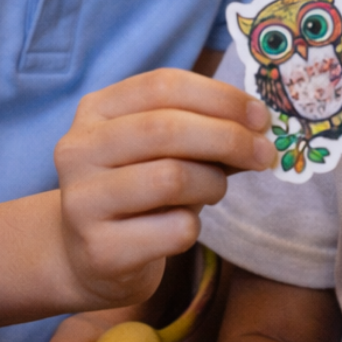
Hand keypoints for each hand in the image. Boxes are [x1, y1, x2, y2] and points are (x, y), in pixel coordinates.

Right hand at [53, 69, 271, 310]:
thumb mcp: (162, 150)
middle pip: (165, 128)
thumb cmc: (139, 191)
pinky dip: (194, 226)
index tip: (259, 116)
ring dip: (213, 184)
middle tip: (263, 154)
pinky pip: (174, 230)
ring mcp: (82, 201)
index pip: (162, 85)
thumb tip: (259, 126)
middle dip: (228, 138)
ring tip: (215, 190)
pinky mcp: (101, 250)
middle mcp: (78, 150)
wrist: (90, 256)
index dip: (219, 96)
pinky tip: (182, 227)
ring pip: (171, 178)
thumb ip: (202, 131)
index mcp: (95, 110)